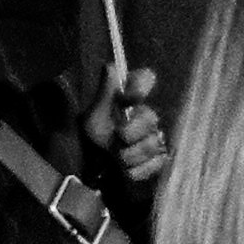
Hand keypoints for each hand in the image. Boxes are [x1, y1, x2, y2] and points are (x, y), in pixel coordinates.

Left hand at [86, 68, 168, 198]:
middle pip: (151, 116)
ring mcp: (152, 139)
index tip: (128, 98)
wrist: (86, 178)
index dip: (140, 86)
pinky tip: (126, 171)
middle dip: (132, 131)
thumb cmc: (87, 144)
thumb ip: (104, 94)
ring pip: (155, 142)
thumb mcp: (91, 118)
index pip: (145, 79)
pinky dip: (139, 169)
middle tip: (118, 139)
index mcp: (127, 100)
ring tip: (117, 160)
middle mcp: (142, 116)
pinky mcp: (156, 162)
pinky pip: (158, 162)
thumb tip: (110, 66)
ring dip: (132, 153)